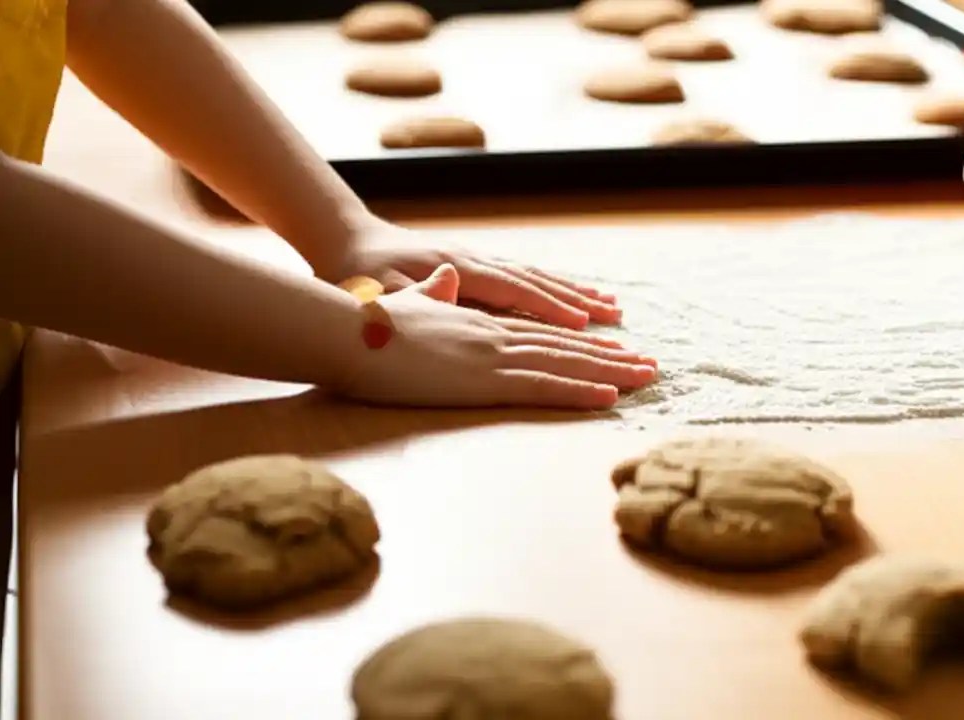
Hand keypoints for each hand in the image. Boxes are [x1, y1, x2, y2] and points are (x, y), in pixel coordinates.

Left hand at [331, 217, 621, 330]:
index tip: (582, 325)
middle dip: (579, 303)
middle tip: (616, 320)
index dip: (548, 308)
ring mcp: (479, 262)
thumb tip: (443, 290)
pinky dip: (556, 289)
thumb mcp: (375, 288)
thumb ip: (410, 293)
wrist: (347, 238)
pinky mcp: (478, 268)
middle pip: (536, 284)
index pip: (511, 291)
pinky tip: (578, 299)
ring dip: (576, 294)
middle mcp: (475, 262)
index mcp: (454, 269)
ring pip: (537, 278)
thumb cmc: (357, 273)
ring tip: (613, 308)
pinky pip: (526, 279)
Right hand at [331, 265, 656, 409]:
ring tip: (645, 378)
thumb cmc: (364, 323)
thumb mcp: (407, 307)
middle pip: (563, 346)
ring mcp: (491, 355)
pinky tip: (608, 397)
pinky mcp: (482, 378)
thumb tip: (448, 282)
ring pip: (563, 363)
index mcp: (477, 324)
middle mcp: (493, 335)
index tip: (611, 347)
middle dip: (609, 357)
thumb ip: (433, 299)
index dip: (578, 341)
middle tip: (650, 366)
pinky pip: (540, 385)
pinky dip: (577, 390)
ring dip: (609, 372)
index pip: (539, 333)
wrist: (343, 326)